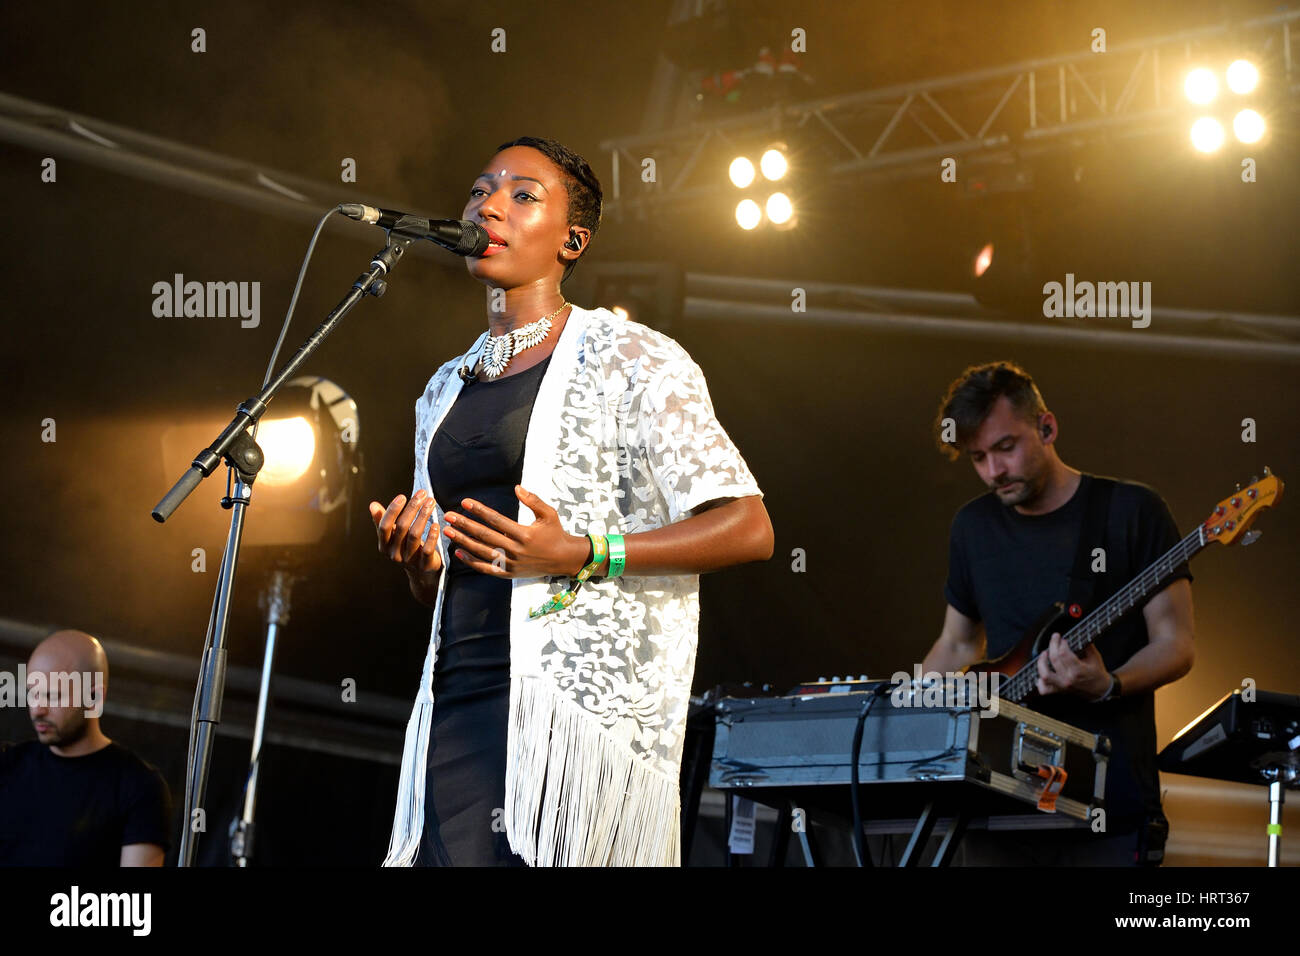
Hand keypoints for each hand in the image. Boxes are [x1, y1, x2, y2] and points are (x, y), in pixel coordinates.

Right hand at [369, 490, 441, 581]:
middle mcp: (394, 553)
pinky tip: (436, 524)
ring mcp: (409, 560)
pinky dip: (432, 536)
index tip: (402, 496)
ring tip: (431, 502)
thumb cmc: (405, 547)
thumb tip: (372, 505)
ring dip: (423, 516)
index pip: (384, 526)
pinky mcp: (424, 565)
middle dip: (412, 508)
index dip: (392, 510)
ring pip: (415, 535)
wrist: (421, 573)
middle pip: (402, 527)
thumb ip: (383, 521)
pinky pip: (427, 549)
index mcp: (384, 545)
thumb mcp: (393, 536)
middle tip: (422, 494)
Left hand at [441, 485, 587, 578]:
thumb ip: (533, 500)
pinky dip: (472, 562)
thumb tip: (517, 488)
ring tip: (448, 531)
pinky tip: (458, 553)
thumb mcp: (549, 514)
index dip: (480, 510)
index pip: (496, 520)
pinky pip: (486, 568)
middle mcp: (516, 549)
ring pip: (482, 552)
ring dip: (463, 541)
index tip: (465, 502)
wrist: (563, 559)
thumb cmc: (555, 534)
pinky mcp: (508, 574)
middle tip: (448, 516)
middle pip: (485, 535)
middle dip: (465, 525)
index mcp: (525, 534)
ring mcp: (511, 563)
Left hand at [1035, 633, 1110, 698]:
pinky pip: (1044, 689)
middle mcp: (1069, 680)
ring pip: (1045, 675)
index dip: (1061, 643)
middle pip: (1054, 659)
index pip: (1063, 654)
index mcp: (1079, 671)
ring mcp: (1062, 686)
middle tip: (1054, 638)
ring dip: (1041, 662)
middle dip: (1052, 645)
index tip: (1062, 638)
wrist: (1100, 690)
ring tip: (1044, 653)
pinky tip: (1042, 672)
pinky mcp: (1059, 691)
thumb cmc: (1097, 672)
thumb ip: (1086, 645)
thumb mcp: (1095, 657)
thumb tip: (1076, 632)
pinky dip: (1039, 682)